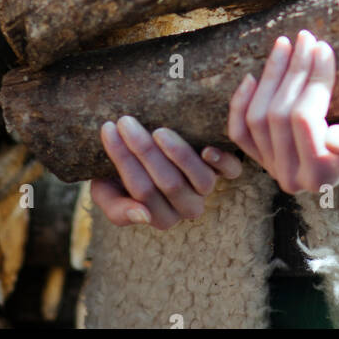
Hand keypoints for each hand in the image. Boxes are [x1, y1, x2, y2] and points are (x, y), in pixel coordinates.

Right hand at [90, 115, 242, 229]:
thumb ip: (117, 210)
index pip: (141, 190)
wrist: (145, 152)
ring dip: (179, 154)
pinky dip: (221, 161)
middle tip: (126, 122)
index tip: (108, 128)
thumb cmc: (122, 174)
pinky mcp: (224, 170)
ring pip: (200, 180)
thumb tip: (142, 216)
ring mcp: (206, 189)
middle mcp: (186, 207)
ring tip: (159, 131)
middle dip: (144, 150)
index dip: (123, 158)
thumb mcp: (108, 194)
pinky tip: (207, 148)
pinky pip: (230, 171)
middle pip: (169, 183)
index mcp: (158, 217)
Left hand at [227, 29, 338, 194]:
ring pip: (257, 117)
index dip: (312, 79)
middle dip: (292, 70)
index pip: (305, 119)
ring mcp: (272, 167)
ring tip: (286, 44)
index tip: (324, 47)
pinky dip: (240, 103)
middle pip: (278, 115)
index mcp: (322, 176)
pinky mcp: (261, 155)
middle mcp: (292, 178)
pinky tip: (251, 77)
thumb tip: (331, 141)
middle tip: (307, 37)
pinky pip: (239, 131)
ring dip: (270, 75)